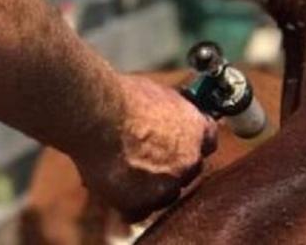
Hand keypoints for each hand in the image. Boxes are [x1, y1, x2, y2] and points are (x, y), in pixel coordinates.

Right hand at [74, 74, 217, 222]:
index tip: (180, 142)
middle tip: (145, 156)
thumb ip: (172, 111)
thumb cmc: (121, 99)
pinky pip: (138, 212)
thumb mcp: (159, 93)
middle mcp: (188, 161)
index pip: (208, 141)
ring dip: (150, 187)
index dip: (191, 142)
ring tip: (125, 169)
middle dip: (170, 167)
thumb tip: (168, 114)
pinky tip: (115, 186)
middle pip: (187, 171)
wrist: (98, 116)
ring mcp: (166, 186)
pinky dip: (127, 203)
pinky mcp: (141, 204)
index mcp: (196, 129)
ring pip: (164, 195)